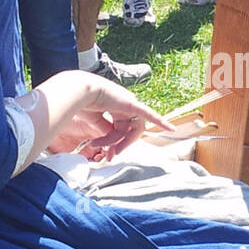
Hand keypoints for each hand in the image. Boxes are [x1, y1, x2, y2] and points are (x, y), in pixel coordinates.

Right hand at [43, 72, 171, 160]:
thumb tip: (110, 143)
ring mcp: (129, 103)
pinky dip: (159, 121)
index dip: (114, 143)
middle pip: (129, 131)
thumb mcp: (94, 121)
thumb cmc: (80, 103)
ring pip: (133, 128)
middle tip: (111, 156)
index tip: (107, 155)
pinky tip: (171, 129)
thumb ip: (105, 130)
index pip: (121, 129)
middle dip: (120, 145)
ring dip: (122, 142)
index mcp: (115, 107)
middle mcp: (124, 105)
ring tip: (112, 150)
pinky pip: (148, 114)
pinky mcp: (131, 104)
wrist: (77, 92)